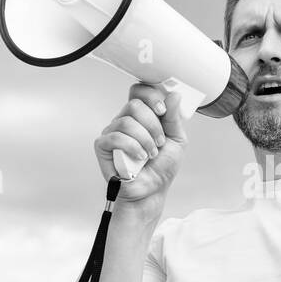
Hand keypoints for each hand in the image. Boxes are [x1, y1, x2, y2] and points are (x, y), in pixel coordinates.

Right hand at [93, 84, 188, 203]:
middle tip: (160, 141)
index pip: (139, 91)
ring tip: (151, 154)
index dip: (151, 96)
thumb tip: (174, 95)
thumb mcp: (177, 139)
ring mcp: (112, 132)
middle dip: (152, 124)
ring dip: (145, 139)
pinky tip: (140, 157)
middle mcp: (125, 121)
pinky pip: (115, 137)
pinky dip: (132, 147)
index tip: (162, 111)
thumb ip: (174, 117)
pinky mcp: (103, 146)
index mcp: (142, 116)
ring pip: (126, 121)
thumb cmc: (162, 167)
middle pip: (134, 104)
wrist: (153, 190)